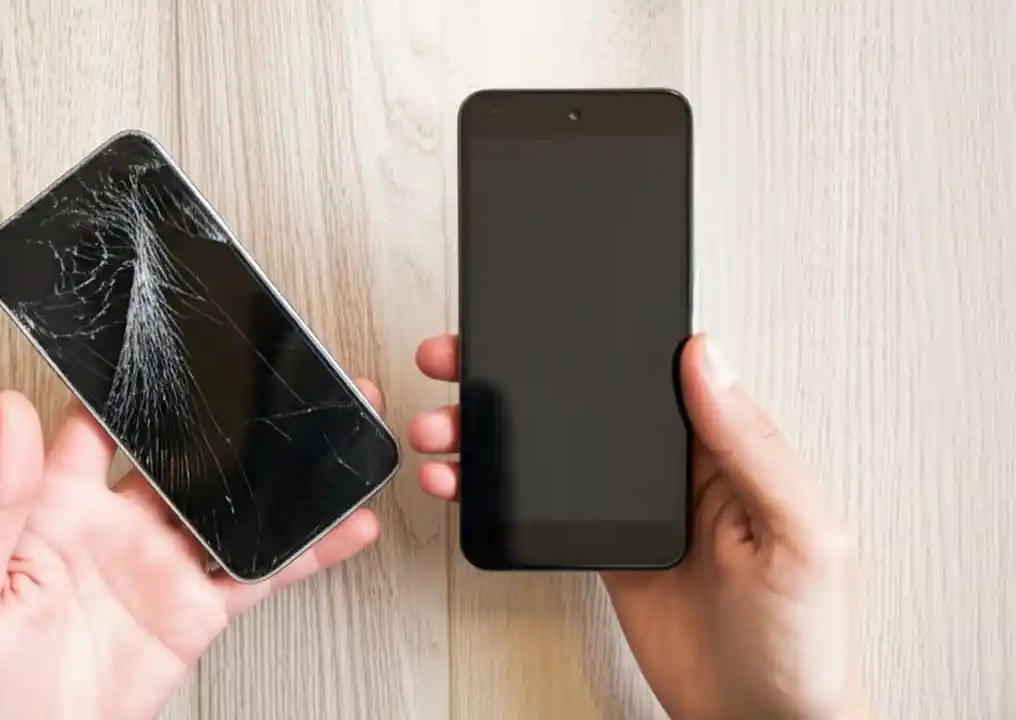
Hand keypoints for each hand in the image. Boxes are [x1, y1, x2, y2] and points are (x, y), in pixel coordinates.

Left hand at [0, 384, 383, 719]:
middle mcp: (114, 528)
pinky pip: (258, 573)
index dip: (136, 384)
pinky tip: (341, 526)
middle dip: (232, 417)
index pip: (98, 422)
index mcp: (52, 507)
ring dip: (282, 475)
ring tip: (330, 439)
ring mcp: (160, 568)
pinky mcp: (194, 612)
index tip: (175, 343)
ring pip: (234, 507)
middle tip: (277, 379)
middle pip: (185, 454)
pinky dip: (305, 552)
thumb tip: (5, 411)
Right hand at [409, 334, 867, 719]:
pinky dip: (497, 489)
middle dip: (515, 378)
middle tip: (461, 360)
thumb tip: (708, 359)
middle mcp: (677, 468)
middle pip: (585, 401)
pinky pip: (543, 504)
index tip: (535, 320)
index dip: (591, 342)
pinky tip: (468, 479)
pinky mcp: (604, 546)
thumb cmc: (803, 638)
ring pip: (552, 449)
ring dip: (492, 432)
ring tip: (445, 427)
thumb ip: (753, 445)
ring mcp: (635, 507)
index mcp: (728, 447)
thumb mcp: (801, 533)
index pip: (653, 374)